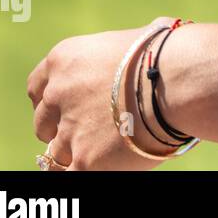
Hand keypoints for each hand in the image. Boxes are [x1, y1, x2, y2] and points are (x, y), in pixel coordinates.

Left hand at [28, 16, 185, 169]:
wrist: (179, 79)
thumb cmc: (169, 54)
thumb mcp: (131, 40)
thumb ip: (117, 56)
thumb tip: (140, 49)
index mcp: (64, 60)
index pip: (37, 88)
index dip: (51, 102)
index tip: (66, 109)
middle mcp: (57, 94)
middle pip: (44, 123)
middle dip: (62, 129)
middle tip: (89, 131)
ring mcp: (70, 130)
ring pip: (57, 153)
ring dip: (77, 152)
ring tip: (105, 150)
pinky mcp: (85, 161)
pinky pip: (69, 176)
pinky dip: (83, 173)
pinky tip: (100, 168)